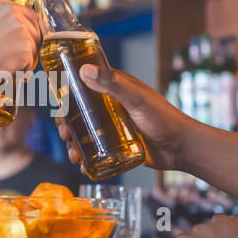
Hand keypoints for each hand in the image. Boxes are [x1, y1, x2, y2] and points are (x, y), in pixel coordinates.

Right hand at [0, 0, 39, 77]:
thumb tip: (4, 31)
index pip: (25, 14)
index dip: (25, 30)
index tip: (19, 41)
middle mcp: (11, 12)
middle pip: (34, 29)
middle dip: (29, 44)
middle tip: (16, 58)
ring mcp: (20, 30)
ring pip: (33, 46)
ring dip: (25, 58)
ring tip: (7, 67)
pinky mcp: (25, 49)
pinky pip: (30, 63)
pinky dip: (22, 71)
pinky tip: (7, 73)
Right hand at [55, 64, 190, 170]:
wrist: (181, 148)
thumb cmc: (163, 118)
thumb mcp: (136, 99)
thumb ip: (113, 84)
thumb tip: (85, 71)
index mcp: (114, 88)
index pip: (83, 86)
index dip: (67, 94)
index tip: (56, 104)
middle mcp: (110, 106)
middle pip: (79, 113)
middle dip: (67, 125)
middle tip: (64, 135)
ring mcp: (113, 127)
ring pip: (85, 134)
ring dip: (74, 144)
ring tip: (74, 155)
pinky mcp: (117, 146)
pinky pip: (96, 152)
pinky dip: (86, 159)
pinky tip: (83, 166)